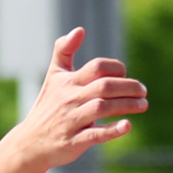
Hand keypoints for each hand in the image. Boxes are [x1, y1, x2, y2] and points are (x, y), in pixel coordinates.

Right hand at [0, 28, 146, 171]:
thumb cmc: (47, 107)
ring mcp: (71, 121)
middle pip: (104, 87)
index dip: (116, 68)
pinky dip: (112, 130)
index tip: (125, 75)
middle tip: (143, 91)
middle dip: (128, 87)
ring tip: (143, 105)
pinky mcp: (73, 142)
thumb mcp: (53, 77)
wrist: (29, 143)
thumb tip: (79, 30)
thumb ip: (63, 51)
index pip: (97, 67)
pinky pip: (94, 135)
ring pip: (102, 108)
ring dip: (127, 105)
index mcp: (67, 82)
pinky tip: (127, 125)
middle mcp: (69, 100)